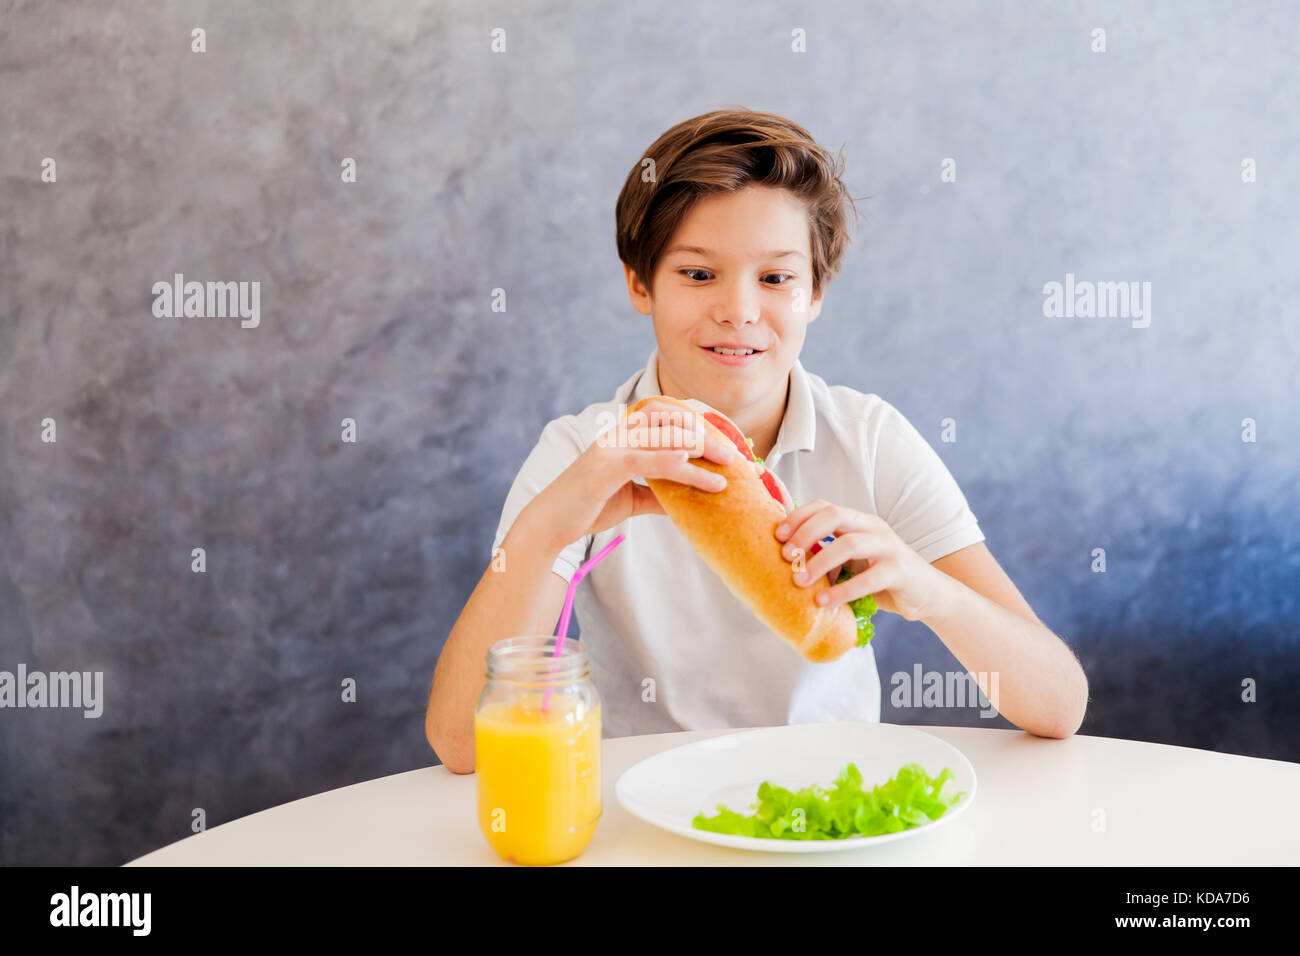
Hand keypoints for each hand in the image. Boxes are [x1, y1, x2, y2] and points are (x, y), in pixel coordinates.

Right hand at [523, 399, 737, 549]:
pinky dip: (679, 465)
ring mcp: (612, 447)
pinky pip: (650, 460)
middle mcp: (618, 433)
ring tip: (726, 467)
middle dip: (706, 436)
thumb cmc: (587, 507)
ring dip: (701, 450)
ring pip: (665, 438)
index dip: (697, 425)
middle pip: (671, 422)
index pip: (667, 417)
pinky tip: (700, 474)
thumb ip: (657, 493)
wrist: (550, 524)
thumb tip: (688, 501)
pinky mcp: (607, 466)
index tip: (724, 443)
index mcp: (623, 435)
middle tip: (734, 456)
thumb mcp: (630, 499)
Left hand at [773, 499, 946, 621]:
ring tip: (799, 581)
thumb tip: (788, 562)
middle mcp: (873, 527)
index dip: (798, 517)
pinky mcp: (900, 570)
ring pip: (849, 544)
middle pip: (834, 515)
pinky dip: (842, 590)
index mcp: (858, 522)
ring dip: (819, 562)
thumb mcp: (851, 564)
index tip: (778, 536)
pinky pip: (868, 577)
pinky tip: (824, 603)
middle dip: (805, 533)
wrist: (928, 595)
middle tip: (787, 557)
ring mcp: (889, 546)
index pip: (824, 506)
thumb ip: (828, 557)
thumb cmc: (882, 580)